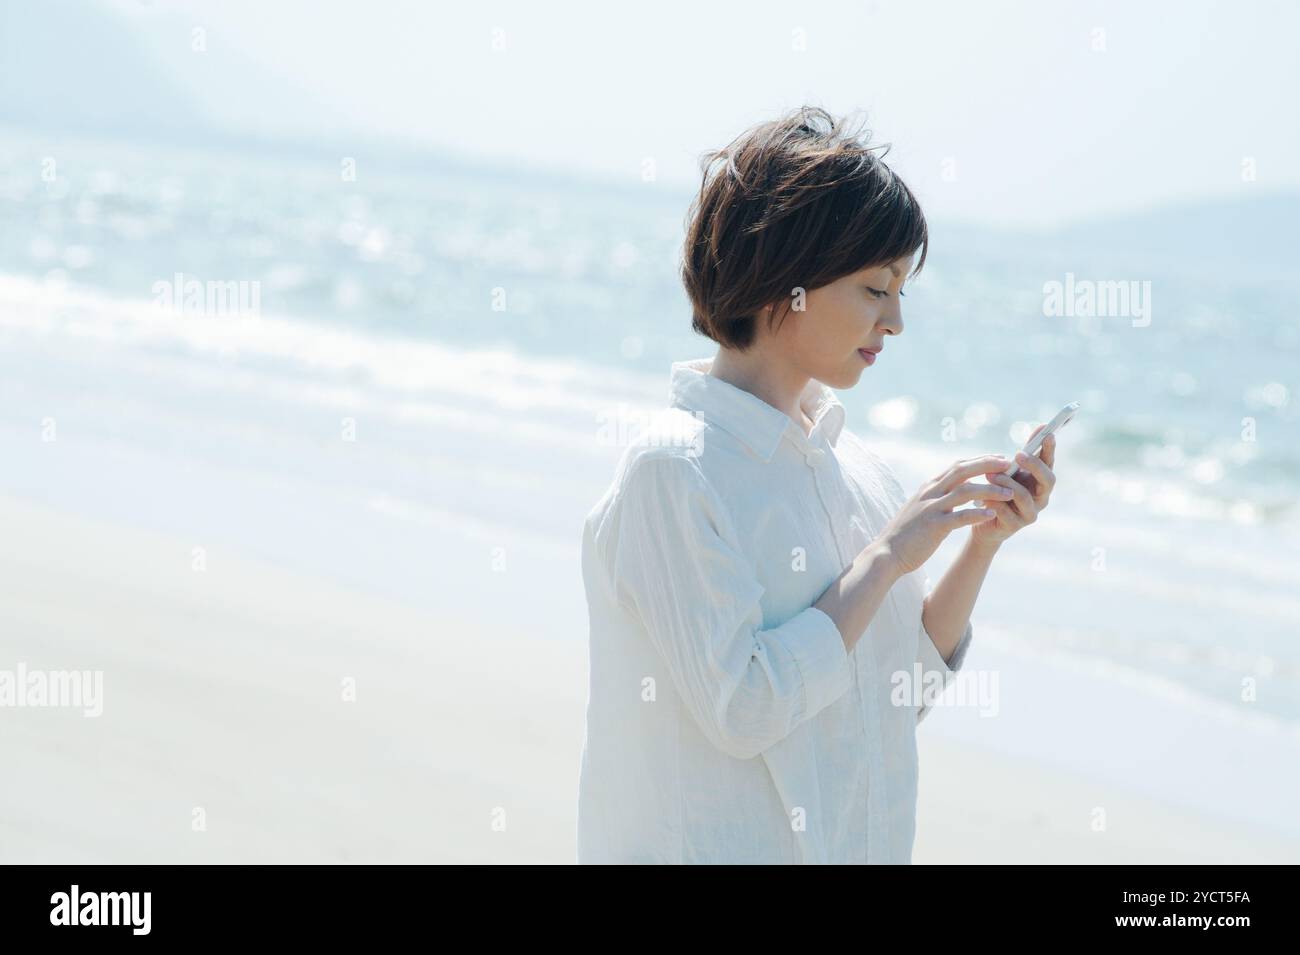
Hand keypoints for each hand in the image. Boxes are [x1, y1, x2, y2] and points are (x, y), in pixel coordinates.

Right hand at [877, 454, 1013, 576]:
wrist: (887, 552)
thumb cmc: (906, 533)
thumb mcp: (920, 508)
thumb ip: (936, 497)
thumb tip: (953, 490)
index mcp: (928, 487)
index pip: (957, 466)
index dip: (979, 460)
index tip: (998, 459)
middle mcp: (930, 493)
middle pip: (962, 471)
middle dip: (987, 465)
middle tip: (1008, 464)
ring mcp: (931, 508)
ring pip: (965, 491)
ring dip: (990, 490)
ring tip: (1009, 493)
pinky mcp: (934, 527)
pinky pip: (960, 517)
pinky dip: (977, 514)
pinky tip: (991, 514)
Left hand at [970, 424, 1057, 548]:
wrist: (983, 520)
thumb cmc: (1000, 490)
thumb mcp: (1010, 470)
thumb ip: (1023, 454)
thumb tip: (1041, 427)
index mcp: (1041, 482)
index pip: (1050, 463)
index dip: (1050, 449)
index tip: (1047, 433)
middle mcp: (1041, 498)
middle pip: (1048, 480)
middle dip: (1034, 465)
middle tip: (1018, 454)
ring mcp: (1030, 513)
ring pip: (1024, 496)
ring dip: (1007, 483)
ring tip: (991, 475)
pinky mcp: (1015, 526)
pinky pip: (1006, 511)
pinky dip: (994, 501)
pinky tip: (983, 497)